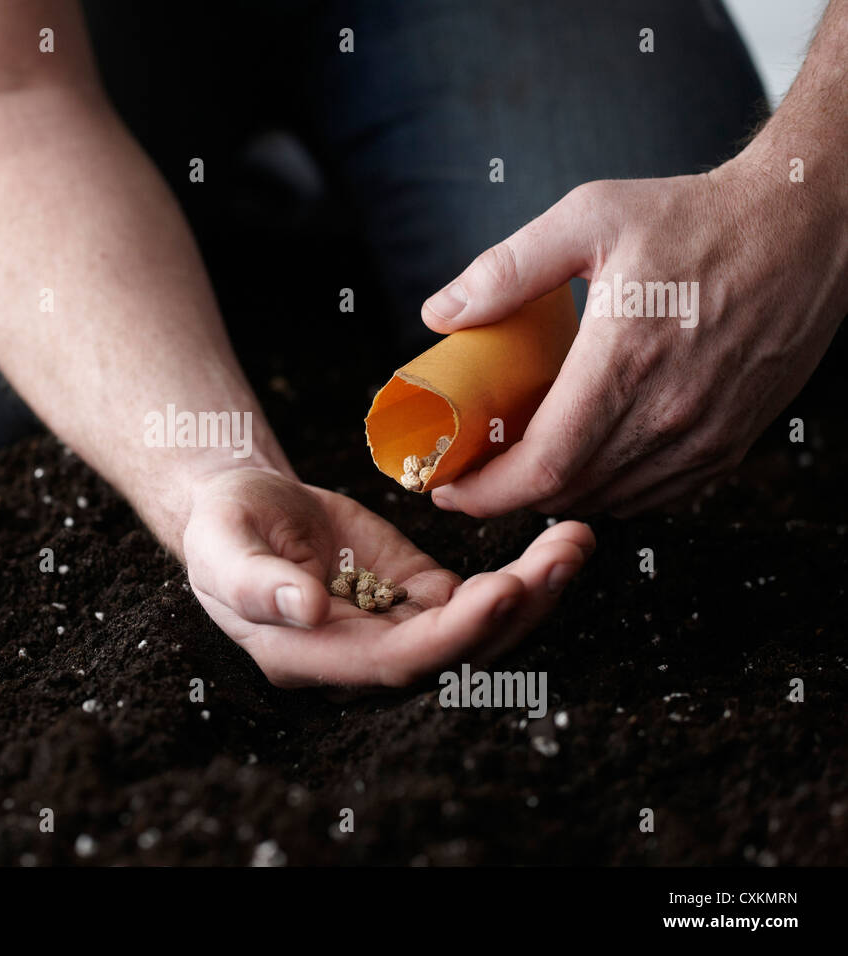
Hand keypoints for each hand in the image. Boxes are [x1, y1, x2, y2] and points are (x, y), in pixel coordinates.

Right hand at [182, 468, 593, 688]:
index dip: (452, 636)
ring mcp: (396, 627)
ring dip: (534, 594)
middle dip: (517, 611)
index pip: (393, 661)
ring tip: (576, 542)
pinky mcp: (419, 597)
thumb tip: (305, 611)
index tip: (501, 592)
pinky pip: (481, 600)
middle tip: (563, 555)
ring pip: (479, 631)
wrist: (247, 508)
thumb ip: (254, 582)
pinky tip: (557, 542)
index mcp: (310, 655)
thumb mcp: (221, 544)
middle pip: (454, 654)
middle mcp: (362, 656)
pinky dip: (525, 577)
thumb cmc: (224, 527)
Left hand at [420, 160, 847, 516]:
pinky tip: (587, 462)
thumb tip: (440, 312)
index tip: (447, 488)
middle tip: (471, 477)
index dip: (485, 492)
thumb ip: (506, 269)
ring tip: (521, 468)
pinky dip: (611, 491)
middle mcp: (669, 412)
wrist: (805, 225)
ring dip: (557, 496)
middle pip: (569, 492)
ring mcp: (706, 434)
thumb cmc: (696, 216)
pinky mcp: (733, 440)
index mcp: (624, 361)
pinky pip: (659, 496)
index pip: (543, 465)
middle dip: (507, 496)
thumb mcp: (589, 217)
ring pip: (611, 500)